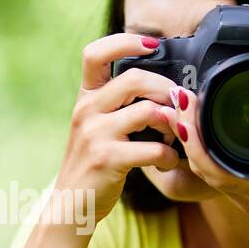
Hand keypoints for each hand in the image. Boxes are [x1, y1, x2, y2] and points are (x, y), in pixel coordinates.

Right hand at [54, 34, 180, 225]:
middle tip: (177, 105)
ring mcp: (95, 135)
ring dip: (172, 123)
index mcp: (85, 98)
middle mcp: (86, 111)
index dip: (125, 41)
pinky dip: (169, 156)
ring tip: (173, 137)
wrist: (71, 206)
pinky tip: (168, 162)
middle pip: (134, 78)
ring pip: (148, 111)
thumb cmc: (93, 165)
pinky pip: (153, 148)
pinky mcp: (108, 159)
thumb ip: (118, 104)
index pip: (96, 53)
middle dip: (166, 89)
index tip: (152, 45)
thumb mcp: (96, 127)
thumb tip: (164, 88)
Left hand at [163, 77, 248, 247]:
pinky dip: (193, 147)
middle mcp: (235, 188)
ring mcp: (230, 190)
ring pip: (197, 164)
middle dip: (183, 126)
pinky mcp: (230, 188)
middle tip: (176, 93)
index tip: (187, 104)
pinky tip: (188, 127)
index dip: (194, 136)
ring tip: (176, 104)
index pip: (212, 162)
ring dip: (185, 136)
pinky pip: (204, 168)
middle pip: (197, 158)